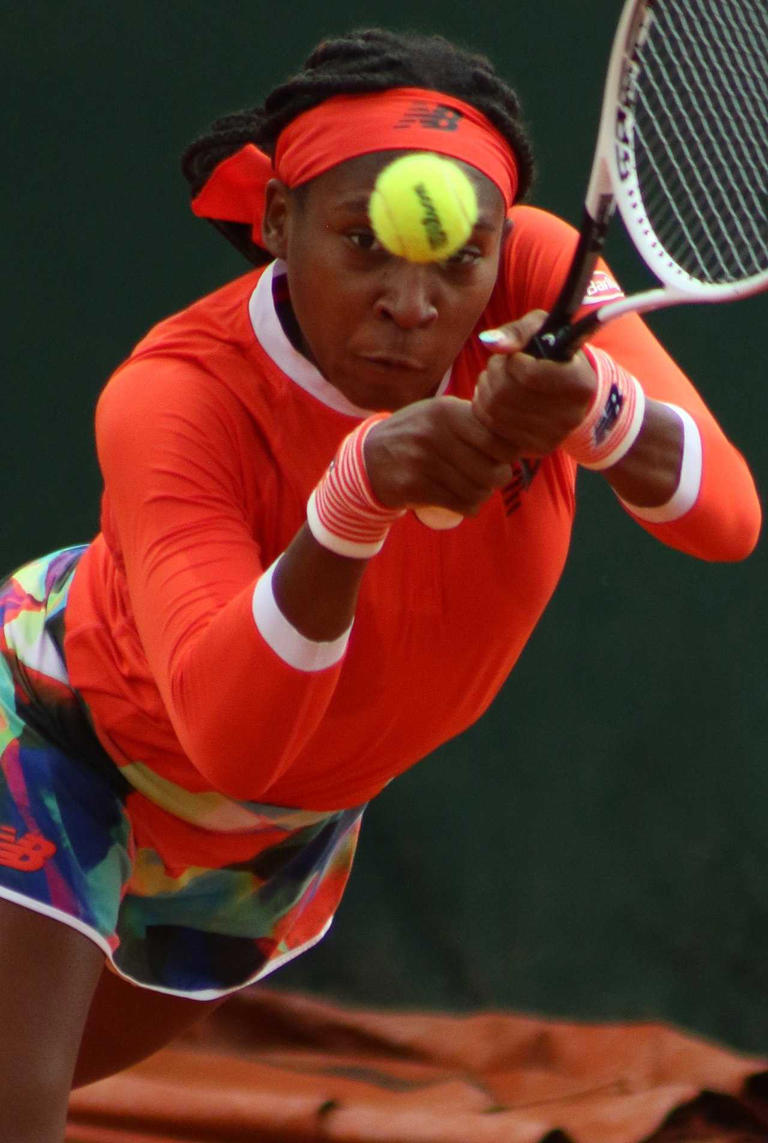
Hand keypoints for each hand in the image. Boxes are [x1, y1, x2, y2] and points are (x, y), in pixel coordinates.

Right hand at [364, 396, 517, 517]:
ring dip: (483, 495)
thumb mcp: (439, 413)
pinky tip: (465, 501)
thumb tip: (517, 437)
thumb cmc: (416, 434)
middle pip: (492, 469)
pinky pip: (460, 504)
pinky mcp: (414, 487)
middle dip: (498, 478)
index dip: (507, 452)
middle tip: (491, 477)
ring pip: (478, 490)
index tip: (502, 456)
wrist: (369, 458)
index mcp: (445, 411)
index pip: (497, 438)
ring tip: (476, 489)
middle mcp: (433, 434)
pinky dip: (469, 506)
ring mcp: (422, 462)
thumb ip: (472, 418)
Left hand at [472, 310, 596, 455]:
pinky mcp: (535, 449)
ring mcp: (553, 436)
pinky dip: (484, 407)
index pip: (530, 374)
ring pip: (495, 410)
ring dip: (485, 387)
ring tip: (494, 377)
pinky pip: (491, 427)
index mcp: (581, 383)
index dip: (514, 361)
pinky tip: (493, 396)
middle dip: (495, 371)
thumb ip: (518, 331)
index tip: (516, 356)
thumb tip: (491, 342)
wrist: (566, 391)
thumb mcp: (542, 330)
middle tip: (499, 363)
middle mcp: (571, 415)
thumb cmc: (551, 353)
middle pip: (507, 393)